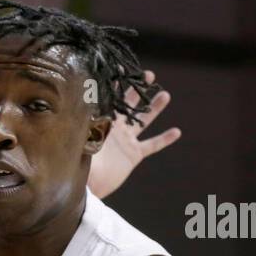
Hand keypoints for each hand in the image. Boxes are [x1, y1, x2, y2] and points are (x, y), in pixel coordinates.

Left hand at [88, 70, 180, 199]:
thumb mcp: (81, 139)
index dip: (116, 85)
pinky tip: (177, 131)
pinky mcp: (133, 155)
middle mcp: (114, 129)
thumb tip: (84, 102)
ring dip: (155, 108)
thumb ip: (86, 122)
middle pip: (129, 105)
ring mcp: (125, 141)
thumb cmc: (79, 161)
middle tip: (149, 75)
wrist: (86, 186)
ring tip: (165, 95)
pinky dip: (164, 139)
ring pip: (144, 121)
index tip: (121, 69)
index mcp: (101, 122)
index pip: (110, 99)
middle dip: (139, 90)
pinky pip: (152, 145)